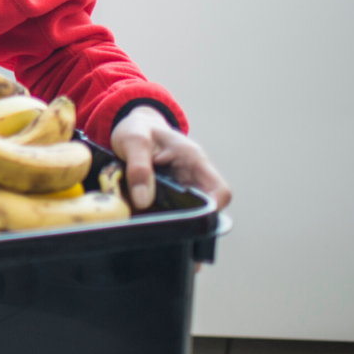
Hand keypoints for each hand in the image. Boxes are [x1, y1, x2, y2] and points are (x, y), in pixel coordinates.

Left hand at [110, 106, 231, 210]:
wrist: (133, 127)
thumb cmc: (138, 129)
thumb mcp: (133, 141)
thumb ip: (138, 167)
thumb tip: (143, 200)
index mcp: (193, 159)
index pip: (220, 191)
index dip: (213, 209)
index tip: (191, 220)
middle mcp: (194, 175)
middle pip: (206, 207)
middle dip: (188, 220)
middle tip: (163, 226)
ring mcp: (183, 185)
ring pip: (188, 211)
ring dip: (172, 219)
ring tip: (149, 222)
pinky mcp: (171, 192)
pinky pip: (172, 209)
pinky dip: (160, 215)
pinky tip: (143, 216)